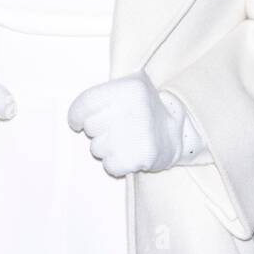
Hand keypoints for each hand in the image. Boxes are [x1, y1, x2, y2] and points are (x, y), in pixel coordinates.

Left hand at [67, 71, 194, 175]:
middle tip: (114, 129)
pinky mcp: (140, 157)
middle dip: (97, 131)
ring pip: (96, 149)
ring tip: (125, 141)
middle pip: (90, 128)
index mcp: (127, 88)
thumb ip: (105, 94)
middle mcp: (131, 109)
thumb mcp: (131, 87)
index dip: (76, 116)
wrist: (178, 133)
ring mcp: (136, 134)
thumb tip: (75, 110)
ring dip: (107, 148)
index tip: (77, 122)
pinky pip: (109, 166)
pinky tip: (129, 154)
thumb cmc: (145, 110)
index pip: (85, 103)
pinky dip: (116, 164)